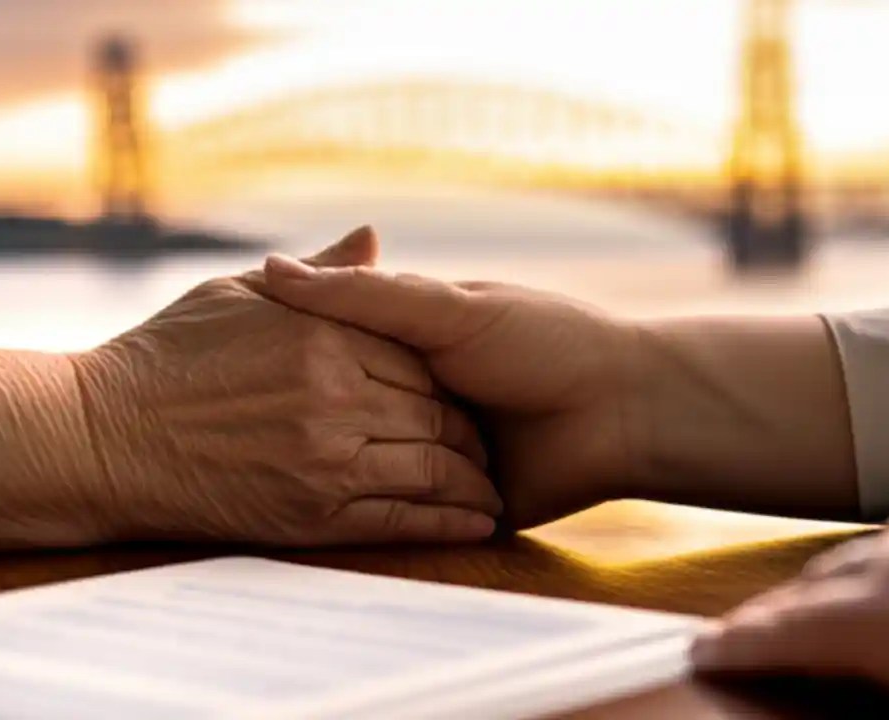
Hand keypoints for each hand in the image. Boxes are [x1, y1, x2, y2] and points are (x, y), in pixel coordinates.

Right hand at [72, 228, 499, 545]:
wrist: (102, 438)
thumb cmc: (165, 355)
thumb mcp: (240, 291)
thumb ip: (320, 277)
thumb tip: (375, 236)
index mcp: (324, 336)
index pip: (417, 357)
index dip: (444, 377)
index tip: (458, 388)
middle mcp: (335, 396)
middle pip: (434, 413)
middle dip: (468, 430)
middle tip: (487, 440)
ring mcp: (326, 460)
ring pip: (429, 468)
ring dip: (469, 479)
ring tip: (488, 484)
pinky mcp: (312, 516)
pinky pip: (400, 521)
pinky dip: (447, 523)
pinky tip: (477, 523)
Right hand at [259, 244, 634, 528]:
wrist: (624, 407)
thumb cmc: (542, 340)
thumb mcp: (446, 308)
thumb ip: (365, 296)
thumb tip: (271, 268)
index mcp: (412, 348)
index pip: (335, 361)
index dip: (305, 368)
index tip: (263, 380)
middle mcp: (419, 402)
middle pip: (356, 425)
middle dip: (339, 431)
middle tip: (307, 435)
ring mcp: (439, 454)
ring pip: (382, 475)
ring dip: (387, 474)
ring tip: (355, 472)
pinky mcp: (461, 503)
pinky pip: (413, 521)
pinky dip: (414, 515)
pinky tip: (393, 506)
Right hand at [692, 453, 888, 718]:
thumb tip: (869, 682)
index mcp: (887, 621)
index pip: (780, 632)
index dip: (737, 644)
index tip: (703, 647)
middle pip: (818, 583)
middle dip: (785, 611)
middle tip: (760, 632)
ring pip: (881, 546)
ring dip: (860, 579)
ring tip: (858, 604)